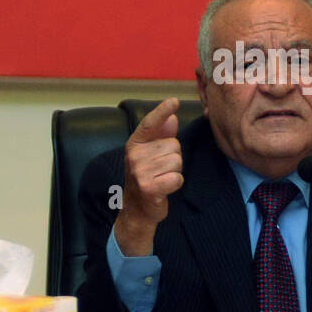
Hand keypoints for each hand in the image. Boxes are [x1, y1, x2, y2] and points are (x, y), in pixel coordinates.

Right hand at [114, 97, 183, 255]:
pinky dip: (176, 184)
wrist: (136, 210)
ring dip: (175, 171)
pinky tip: (165, 188)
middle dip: (173, 157)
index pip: (150, 124)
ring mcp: (140, 171)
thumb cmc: (146, 178)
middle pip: (173, 145)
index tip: (174, 101)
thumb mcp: (150, 155)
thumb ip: (161, 136)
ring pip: (177, 161)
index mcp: (134, 144)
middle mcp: (134, 155)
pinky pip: (177, 177)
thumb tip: (172, 117)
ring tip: (162, 178)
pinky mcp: (149, 187)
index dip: (162, 111)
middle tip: (160, 169)